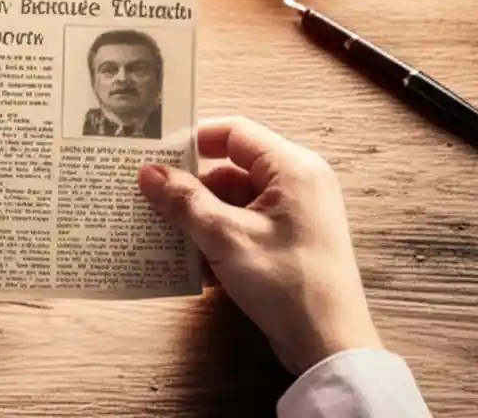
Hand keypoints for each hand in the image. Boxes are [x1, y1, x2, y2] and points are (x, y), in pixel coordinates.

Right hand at [138, 116, 382, 374]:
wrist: (329, 344)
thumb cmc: (286, 283)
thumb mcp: (226, 238)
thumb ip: (185, 201)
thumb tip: (148, 172)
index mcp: (292, 167)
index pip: (234, 132)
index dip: (193, 139)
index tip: (154, 152)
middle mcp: (297, 183)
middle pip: (230, 168)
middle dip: (190, 186)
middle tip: (148, 196)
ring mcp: (294, 214)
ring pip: (233, 201)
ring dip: (199, 217)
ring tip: (161, 230)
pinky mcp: (288, 242)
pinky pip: (243, 225)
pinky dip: (217, 237)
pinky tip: (188, 260)